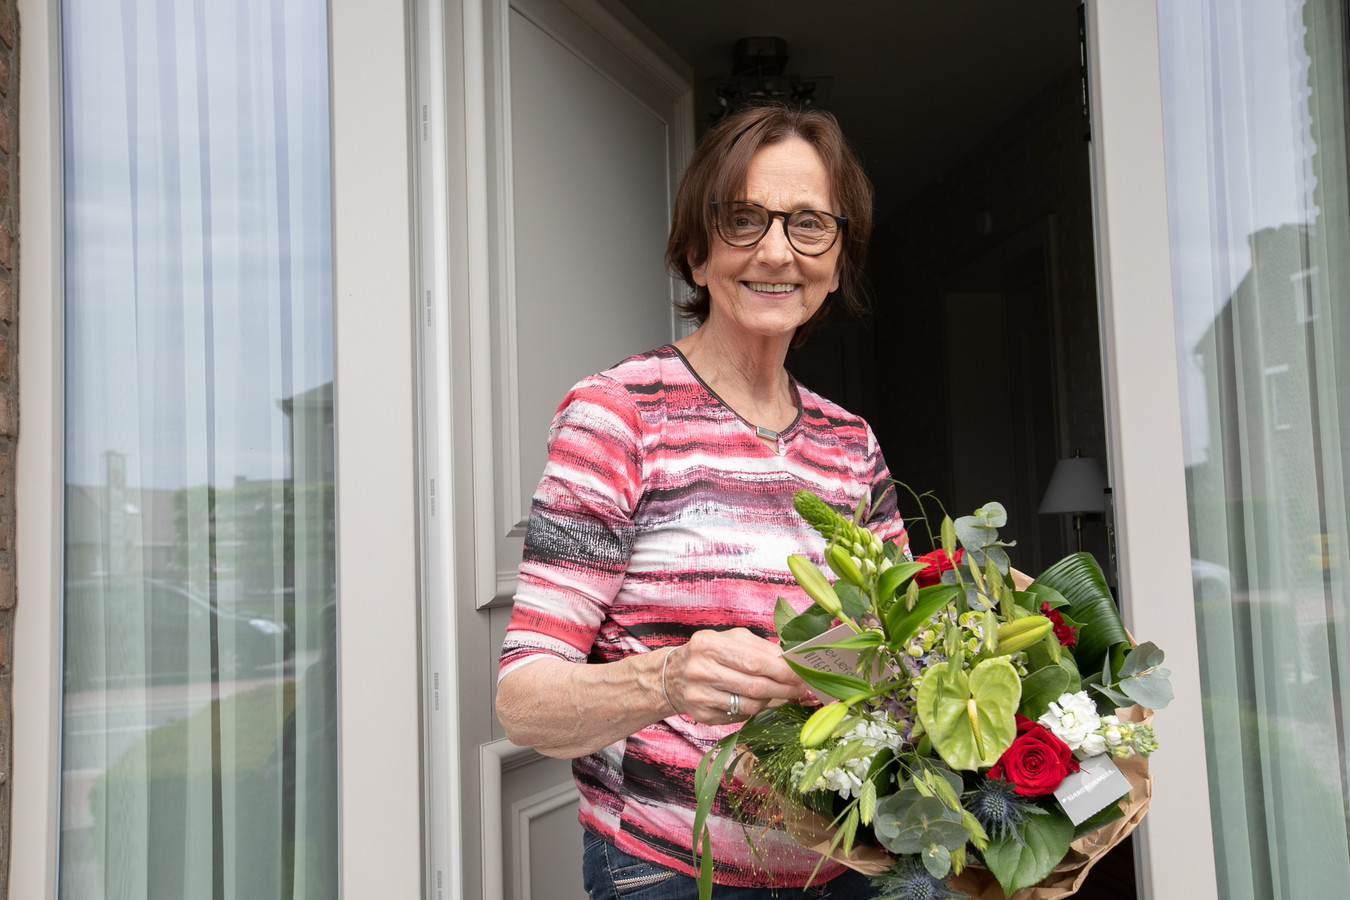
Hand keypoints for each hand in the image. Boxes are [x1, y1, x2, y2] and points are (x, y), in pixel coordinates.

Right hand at [665, 628, 808, 723]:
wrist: (671, 676)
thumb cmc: (708, 653)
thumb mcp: (730, 640)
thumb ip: (759, 647)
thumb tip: (790, 660)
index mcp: (709, 644)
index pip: (755, 661)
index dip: (782, 670)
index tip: (801, 673)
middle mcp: (701, 670)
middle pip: (754, 685)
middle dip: (783, 688)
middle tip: (799, 688)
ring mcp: (700, 695)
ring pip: (749, 704)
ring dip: (770, 699)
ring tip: (779, 692)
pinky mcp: (702, 714)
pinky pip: (739, 716)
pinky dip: (754, 708)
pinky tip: (758, 700)